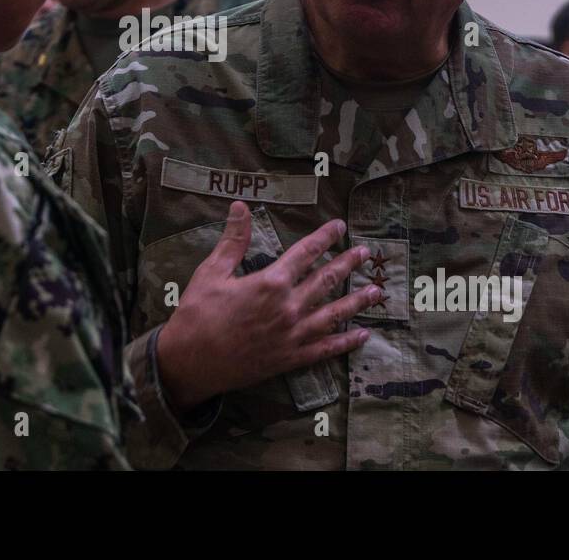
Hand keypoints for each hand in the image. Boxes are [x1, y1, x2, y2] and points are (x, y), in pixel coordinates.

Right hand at [156, 201, 382, 411]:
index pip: (305, 253)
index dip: (324, 237)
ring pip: (334, 314)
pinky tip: (363, 335)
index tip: (339, 226)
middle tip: (365, 252)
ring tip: (376, 291)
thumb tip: (240, 206)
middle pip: (326, 280)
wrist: (191, 362)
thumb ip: (233, 240)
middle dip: (348, 264)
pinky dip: (346, 342)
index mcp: (270, 282)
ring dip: (357, 301)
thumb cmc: (197, 314)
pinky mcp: (291, 358)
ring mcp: (293, 335)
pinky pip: (326, 349)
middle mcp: (288, 307)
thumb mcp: (212, 272)